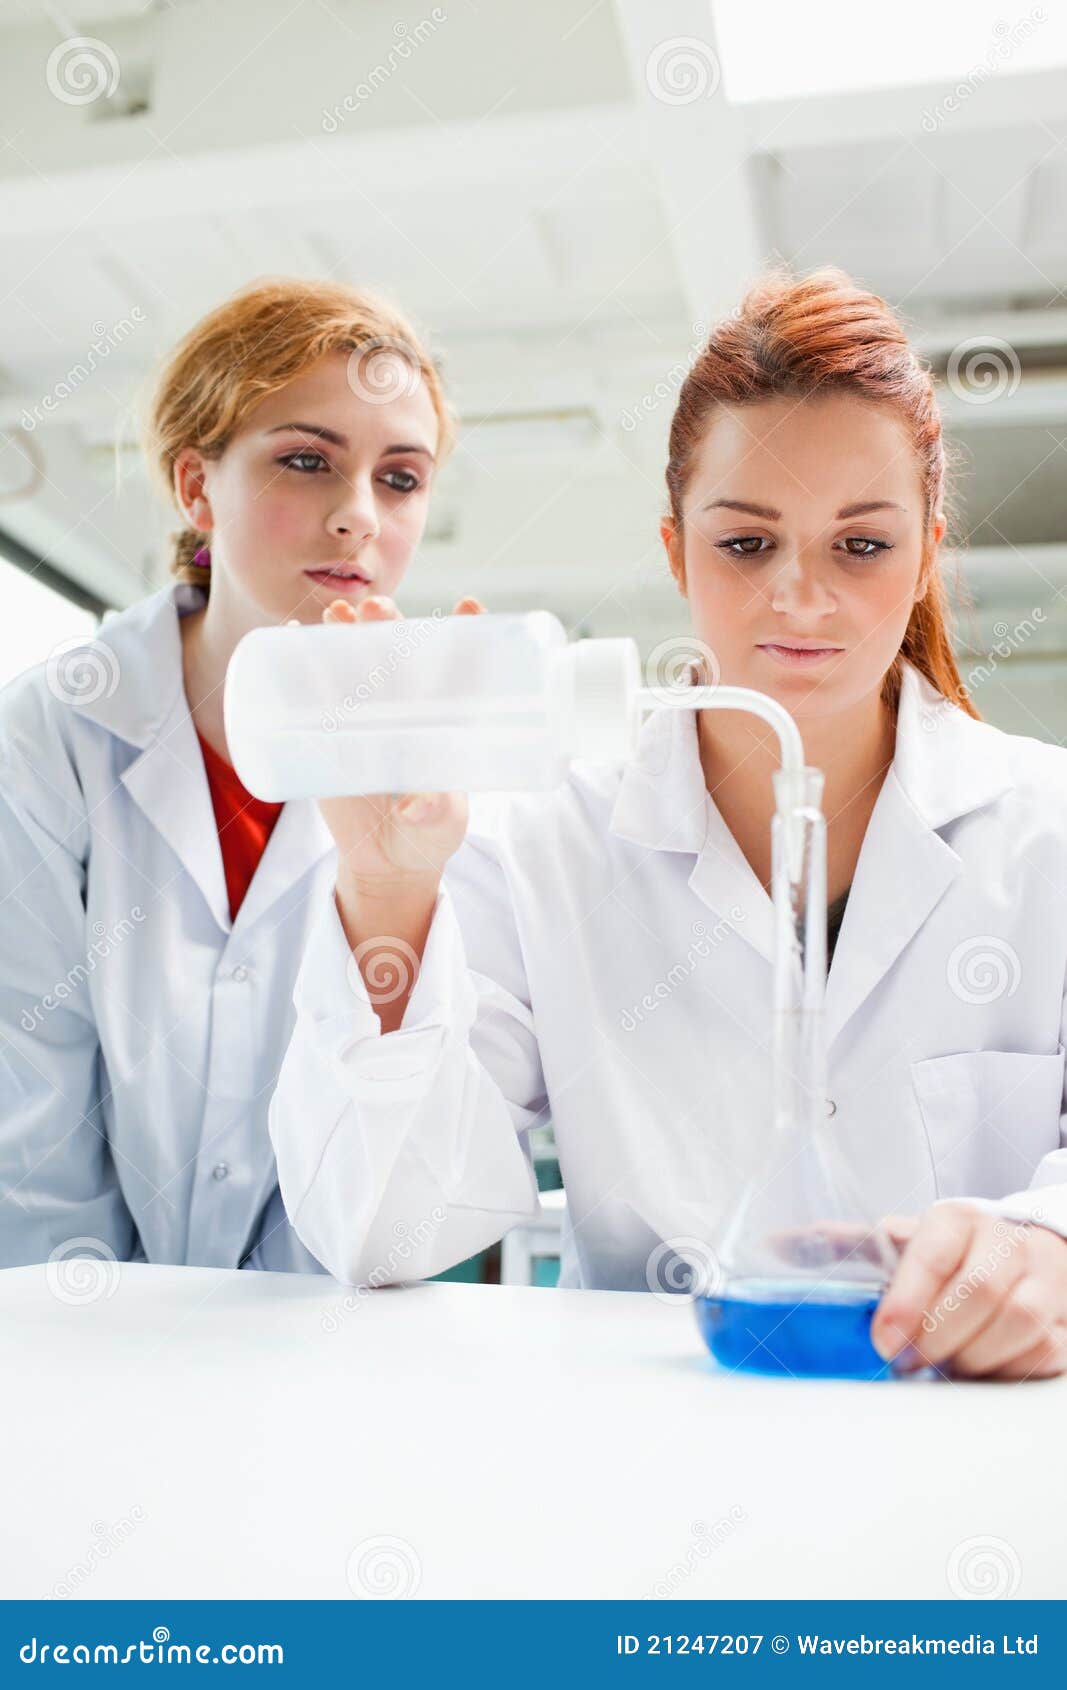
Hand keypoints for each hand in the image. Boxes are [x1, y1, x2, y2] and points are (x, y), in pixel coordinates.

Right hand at [315, 594, 484, 885]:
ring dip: (345, 633)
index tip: (468, 606)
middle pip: (399, 653)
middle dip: (390, 625)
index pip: (459, 668)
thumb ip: (437, 813)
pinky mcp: (328, 735)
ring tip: (338, 614)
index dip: (467, 634)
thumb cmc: (430, 837)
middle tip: (378, 609)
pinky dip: (301, 662)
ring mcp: (365, 718)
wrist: (386, 864)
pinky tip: (294, 635)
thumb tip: (418, 806)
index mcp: (444, 721)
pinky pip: (314, 693)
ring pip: (354, 663)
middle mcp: (405, 710)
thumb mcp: (443, 826)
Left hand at [870, 1201, 1066, 1379]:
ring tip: (945, 1367)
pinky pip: (1046, 1350)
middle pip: (979, 1290)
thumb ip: (851, 1246)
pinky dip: (1008, 1369)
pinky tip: (981, 1368)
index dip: (906, 1302)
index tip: (884, 1341)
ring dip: (974, 1357)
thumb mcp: (903, 1242)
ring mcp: (1042, 1276)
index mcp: (956, 1220)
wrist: (1020, 1251)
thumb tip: (792, 1244)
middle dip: (937, 1337)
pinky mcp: (1065, 1315)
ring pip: (1019, 1320)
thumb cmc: (951, 1254)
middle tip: (909, 1362)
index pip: (932, 1254)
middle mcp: (1004, 1240)